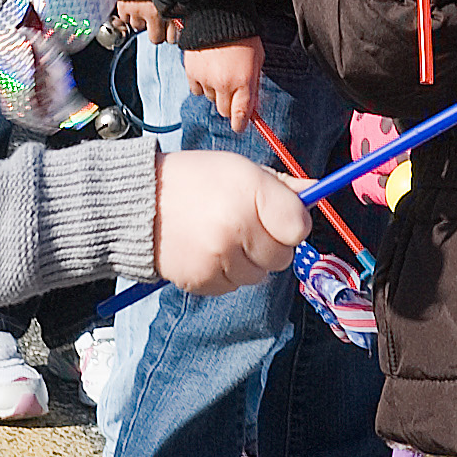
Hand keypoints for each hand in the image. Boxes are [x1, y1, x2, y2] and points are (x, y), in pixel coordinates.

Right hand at [151, 147, 306, 294]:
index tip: (280, 219)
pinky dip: (224, 274)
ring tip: (220, 237)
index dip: (292, 224)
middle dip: (270, 245)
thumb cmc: (195, 181)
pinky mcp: (201, 280)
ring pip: (258, 276)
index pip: (298, 227)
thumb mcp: (240, 170)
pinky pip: (231, 287)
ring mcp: (218, 257)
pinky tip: (205, 251)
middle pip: (282, 257)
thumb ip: (281, 186)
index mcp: (250, 191)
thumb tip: (318, 190)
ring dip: (246, 262)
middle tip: (244, 226)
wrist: (138, 202)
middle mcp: (236, 226)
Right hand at [181, 35, 265, 123]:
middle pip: (224, 110)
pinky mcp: (192, 72)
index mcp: (244, 81)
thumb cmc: (243, 35)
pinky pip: (196, 89)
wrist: (219, 14)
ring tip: (220, 72)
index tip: (240, 126)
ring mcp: (206, 78)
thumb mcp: (258, 60)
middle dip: (229, 105)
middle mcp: (224, 83)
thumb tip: (252, 106)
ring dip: (216, 92)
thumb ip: (254, 85)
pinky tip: (208, 70)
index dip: (240, 124)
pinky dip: (202, 84)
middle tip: (232, 92)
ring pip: (210, 98)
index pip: (241, 115)